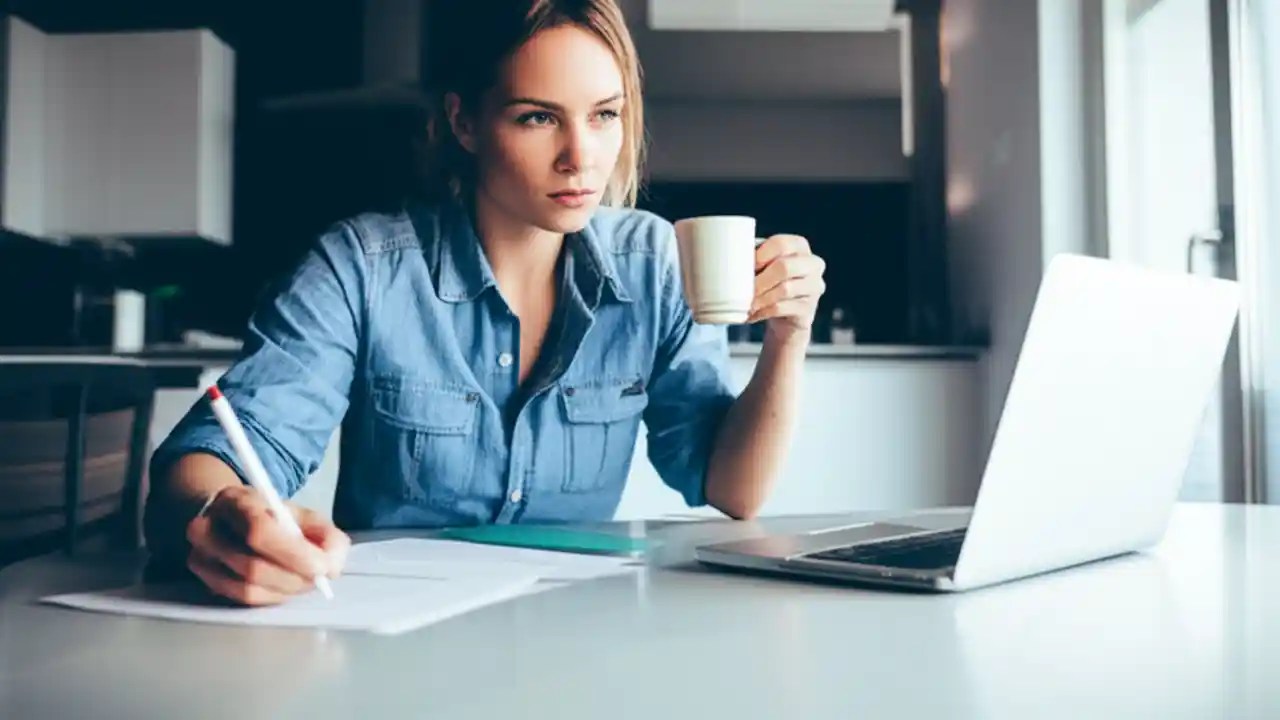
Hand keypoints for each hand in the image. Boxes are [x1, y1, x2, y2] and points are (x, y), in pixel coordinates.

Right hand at [185, 485, 349, 605]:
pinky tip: (283, 587)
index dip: (294, 554)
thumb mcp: (301, 514)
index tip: (322, 567)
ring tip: (303, 581)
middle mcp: (208, 529)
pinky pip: (241, 599)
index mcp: (237, 502)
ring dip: (284, 591)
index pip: (260, 532)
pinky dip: (270, 597)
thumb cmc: (269, 516)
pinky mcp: (203, 579)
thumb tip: (332, 567)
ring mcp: (200, 556)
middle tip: (318, 578)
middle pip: (253, 568)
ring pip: (247, 589)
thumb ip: (325, 535)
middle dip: (294, 578)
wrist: (227, 516)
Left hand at [749, 234, 826, 342]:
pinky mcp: (809, 308)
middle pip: (785, 267)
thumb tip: (728, 258)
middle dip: (760, 280)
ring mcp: (815, 287)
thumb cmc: (771, 283)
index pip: (781, 243)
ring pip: (785, 290)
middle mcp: (813, 264)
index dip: (761, 254)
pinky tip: (751, 314)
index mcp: (800, 246)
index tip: (744, 267)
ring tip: (744, 304)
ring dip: (760, 297)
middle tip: (741, 290)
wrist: (787, 316)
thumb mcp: (765, 266)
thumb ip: (753, 258)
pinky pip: (783, 308)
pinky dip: (763, 311)